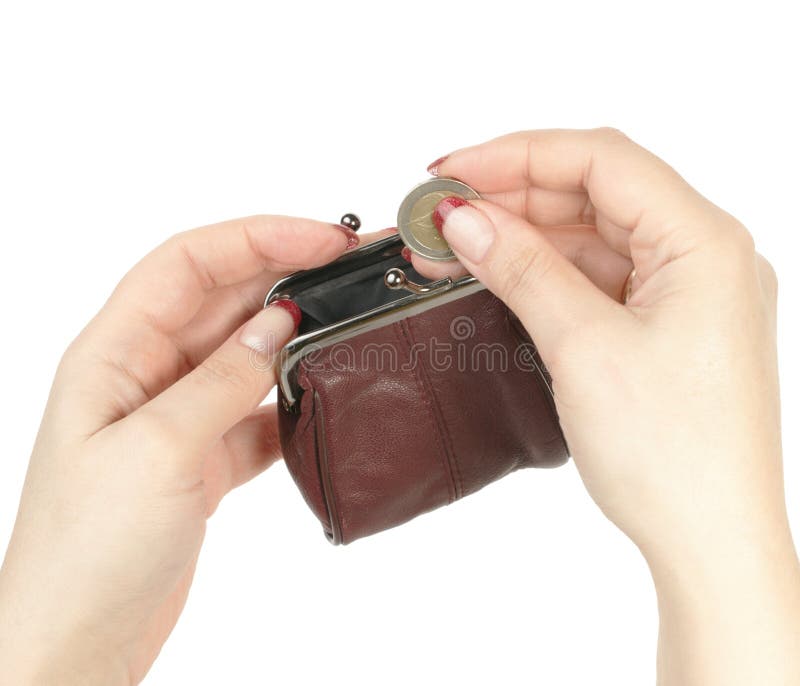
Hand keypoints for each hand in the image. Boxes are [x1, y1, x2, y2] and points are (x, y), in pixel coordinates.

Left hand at [0, 215, 360, 683]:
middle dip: (289, 271)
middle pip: (224, 297)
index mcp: (115, 353)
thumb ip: (223, 380)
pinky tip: (324, 396)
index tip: (322, 239)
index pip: (189, 262)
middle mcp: (146, 373)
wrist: (77, 641)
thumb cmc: (85, 553)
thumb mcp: (157, 451)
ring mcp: (177, 414)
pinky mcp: (203, 456)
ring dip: (296, 330)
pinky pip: (257, 407)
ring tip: (352, 316)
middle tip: (356, 263)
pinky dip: (292, 397)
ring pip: (245, 349)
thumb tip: (278, 324)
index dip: (257, 237)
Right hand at [417, 129, 799, 684]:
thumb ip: (523, 270)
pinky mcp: (662, 326)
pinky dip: (545, 272)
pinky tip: (499, 275)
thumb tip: (466, 220)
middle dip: (512, 197)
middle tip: (441, 214)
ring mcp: (684, 293)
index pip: (602, 162)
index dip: (518, 156)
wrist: (710, 542)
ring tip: (454, 246)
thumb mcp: (584, 346)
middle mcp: (702, 257)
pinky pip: (597, 277)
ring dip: (523, 236)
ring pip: (591, 236)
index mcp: (704, 243)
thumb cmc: (676, 457)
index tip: (452, 173)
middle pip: (594, 194)